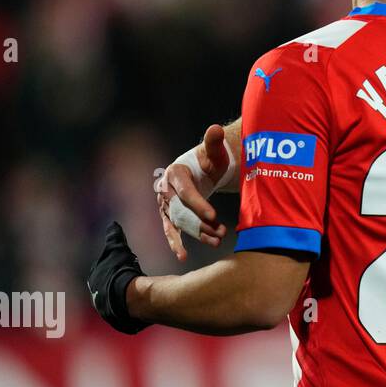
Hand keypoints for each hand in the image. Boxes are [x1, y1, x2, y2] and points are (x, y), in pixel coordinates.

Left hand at [87, 222, 150, 333]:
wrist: (130, 298)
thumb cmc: (121, 272)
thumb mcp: (118, 249)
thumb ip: (114, 237)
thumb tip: (113, 224)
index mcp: (94, 281)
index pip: (101, 272)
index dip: (112, 267)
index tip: (122, 265)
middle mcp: (97, 299)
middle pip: (108, 288)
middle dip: (117, 283)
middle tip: (130, 277)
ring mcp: (109, 312)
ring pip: (118, 301)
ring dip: (125, 296)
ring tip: (138, 289)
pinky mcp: (123, 321)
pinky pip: (128, 311)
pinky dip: (134, 306)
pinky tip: (143, 301)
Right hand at [158, 124, 230, 260]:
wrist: (204, 167)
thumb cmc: (210, 158)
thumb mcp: (214, 150)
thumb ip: (214, 141)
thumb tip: (215, 130)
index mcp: (175, 172)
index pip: (186, 192)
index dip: (198, 204)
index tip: (214, 216)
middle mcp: (166, 189)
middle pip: (182, 210)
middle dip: (200, 223)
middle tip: (220, 233)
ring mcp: (166, 203)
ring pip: (179, 222)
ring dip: (196, 234)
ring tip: (215, 241)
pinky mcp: (170, 214)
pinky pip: (171, 230)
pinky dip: (176, 243)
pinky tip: (183, 256)